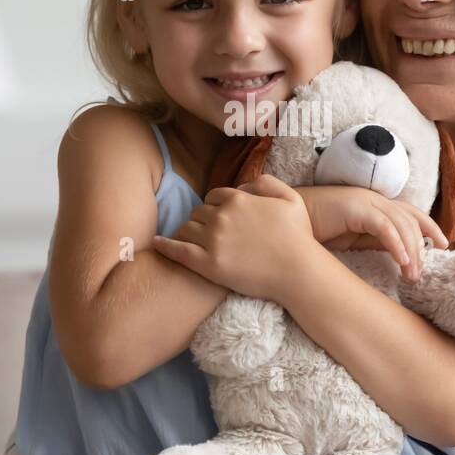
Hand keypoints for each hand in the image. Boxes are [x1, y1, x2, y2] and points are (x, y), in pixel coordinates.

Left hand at [152, 174, 318, 301]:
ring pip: (186, 229)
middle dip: (203, 220)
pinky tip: (156, 243)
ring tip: (194, 242)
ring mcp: (213, 241)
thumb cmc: (298, 237)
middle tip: (211, 233)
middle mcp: (221, 216)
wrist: (298, 272)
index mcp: (238, 199)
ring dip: (189, 233)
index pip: (213, 195)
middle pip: (198, 212)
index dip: (216, 205)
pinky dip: (165, 245)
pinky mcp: (208, 265)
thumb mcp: (290, 198)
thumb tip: (244, 185)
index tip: (219, 216)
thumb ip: (267, 182)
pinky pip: (177, 251)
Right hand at [295, 186, 447, 281]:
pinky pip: (383, 226)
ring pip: (401, 224)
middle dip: (423, 246)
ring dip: (411, 251)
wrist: (287, 221)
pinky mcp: (354, 207)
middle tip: (421, 274)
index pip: (410, 213)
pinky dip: (396, 244)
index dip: (429, 227)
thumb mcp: (353, 238)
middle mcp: (374, 199)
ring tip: (412, 275)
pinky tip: (401, 262)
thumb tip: (400, 255)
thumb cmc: (316, 230)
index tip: (443, 246)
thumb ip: (375, 241)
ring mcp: (365, 201)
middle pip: (411, 219)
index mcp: (375, 204)